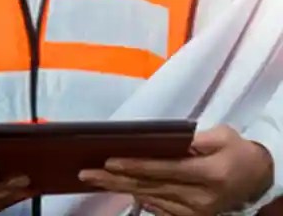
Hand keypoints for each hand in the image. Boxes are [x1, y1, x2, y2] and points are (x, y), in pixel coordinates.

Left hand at [78, 125, 274, 215]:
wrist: (259, 178)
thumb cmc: (237, 151)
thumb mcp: (222, 135)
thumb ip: (193, 139)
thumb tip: (161, 141)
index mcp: (210, 173)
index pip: (165, 170)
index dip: (136, 166)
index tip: (109, 161)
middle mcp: (201, 197)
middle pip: (151, 187)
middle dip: (115, 179)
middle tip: (85, 173)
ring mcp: (197, 212)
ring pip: (150, 199)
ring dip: (119, 188)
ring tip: (94, 180)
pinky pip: (159, 209)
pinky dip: (137, 198)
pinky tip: (117, 188)